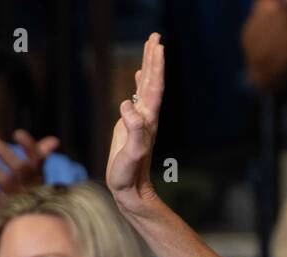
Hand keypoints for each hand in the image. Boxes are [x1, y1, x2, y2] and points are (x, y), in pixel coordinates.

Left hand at [0, 130, 59, 208]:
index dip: (28, 146)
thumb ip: (41, 156)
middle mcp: (30, 188)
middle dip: (4, 153)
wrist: (31, 226)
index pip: (37, 160)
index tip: (17, 134)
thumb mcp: (38, 176)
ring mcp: (17, 200)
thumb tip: (54, 140)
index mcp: (39, 178)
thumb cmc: (33, 195)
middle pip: (19, 168)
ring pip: (4, 181)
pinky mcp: (5, 211)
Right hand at [107, 33, 163, 213]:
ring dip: (147, 67)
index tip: (157, 45)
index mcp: (147, 120)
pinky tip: (138, 77)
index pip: (153, 87)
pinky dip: (139, 84)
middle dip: (153, 58)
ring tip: (150, 47)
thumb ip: (134, 131)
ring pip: (145, 87)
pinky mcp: (131, 126)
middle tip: (155, 35)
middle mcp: (147, 117)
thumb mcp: (132, 153)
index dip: (155, 66)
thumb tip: (128, 106)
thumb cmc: (129, 175)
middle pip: (152, 82)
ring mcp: (140, 120)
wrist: (130, 190)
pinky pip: (137, 99)